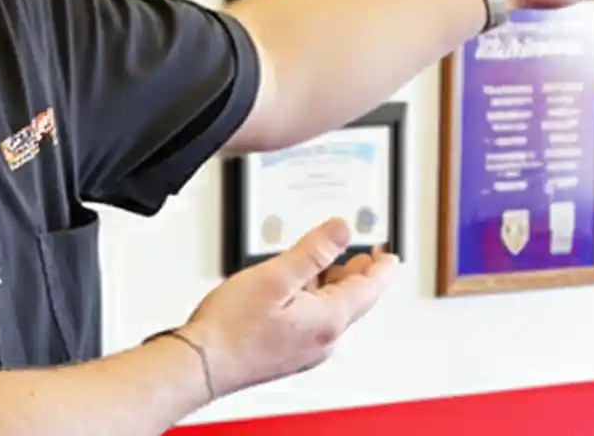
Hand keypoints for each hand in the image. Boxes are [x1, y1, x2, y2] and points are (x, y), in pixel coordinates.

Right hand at [179, 219, 398, 395]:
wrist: (202, 363)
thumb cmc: (232, 326)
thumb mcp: (276, 275)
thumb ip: (314, 251)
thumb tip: (342, 230)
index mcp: (329, 320)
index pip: (369, 289)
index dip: (382, 267)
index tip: (390, 254)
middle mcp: (324, 340)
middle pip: (352, 300)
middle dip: (358, 273)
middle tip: (364, 254)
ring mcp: (307, 349)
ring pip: (331, 310)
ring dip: (332, 285)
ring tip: (327, 264)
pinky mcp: (289, 353)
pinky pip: (314, 322)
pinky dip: (313, 300)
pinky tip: (297, 289)